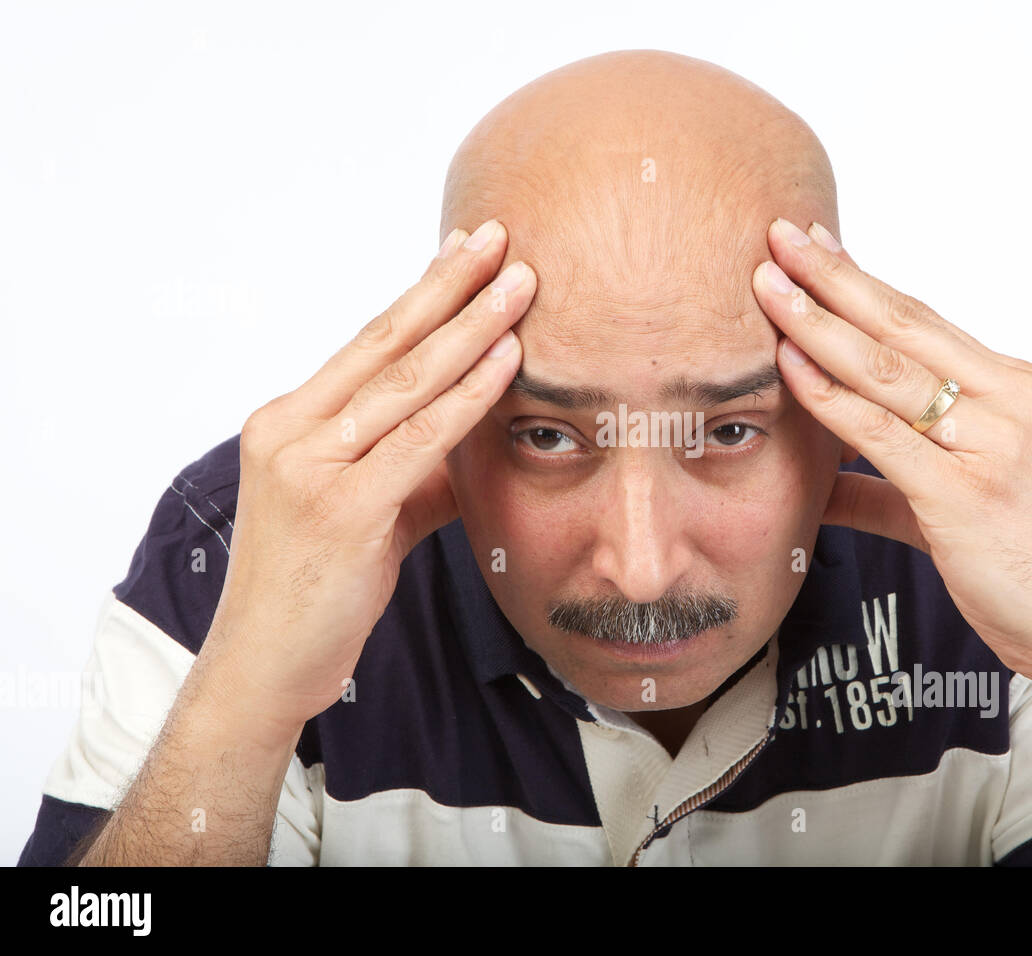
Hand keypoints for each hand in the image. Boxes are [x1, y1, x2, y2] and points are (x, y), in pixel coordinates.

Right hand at [204, 219, 532, 734]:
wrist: (267, 663)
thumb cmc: (321, 584)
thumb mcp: (372, 509)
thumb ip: (418, 466)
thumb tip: (478, 432)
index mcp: (288, 421)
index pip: (367, 341)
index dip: (422, 292)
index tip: (465, 250)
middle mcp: (289, 430)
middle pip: (386, 342)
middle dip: (450, 285)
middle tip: (499, 237)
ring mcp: (309, 468)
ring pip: (405, 381)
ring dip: (470, 327)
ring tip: (519, 284)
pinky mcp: (340, 510)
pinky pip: (419, 440)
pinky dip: (468, 397)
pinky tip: (507, 361)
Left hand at [752, 218, 1031, 691]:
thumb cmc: (1019, 557)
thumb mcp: (948, 505)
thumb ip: (883, 487)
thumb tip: (819, 484)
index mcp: (1008, 388)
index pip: (920, 319)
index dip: (860, 280)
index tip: (812, 245)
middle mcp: (1005, 401)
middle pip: (901, 325)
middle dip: (832, 278)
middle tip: (778, 235)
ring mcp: (990, 443)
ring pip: (887, 370)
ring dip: (819, 324)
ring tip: (768, 285)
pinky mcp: (966, 493)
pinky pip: (882, 435)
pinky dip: (831, 398)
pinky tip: (790, 367)